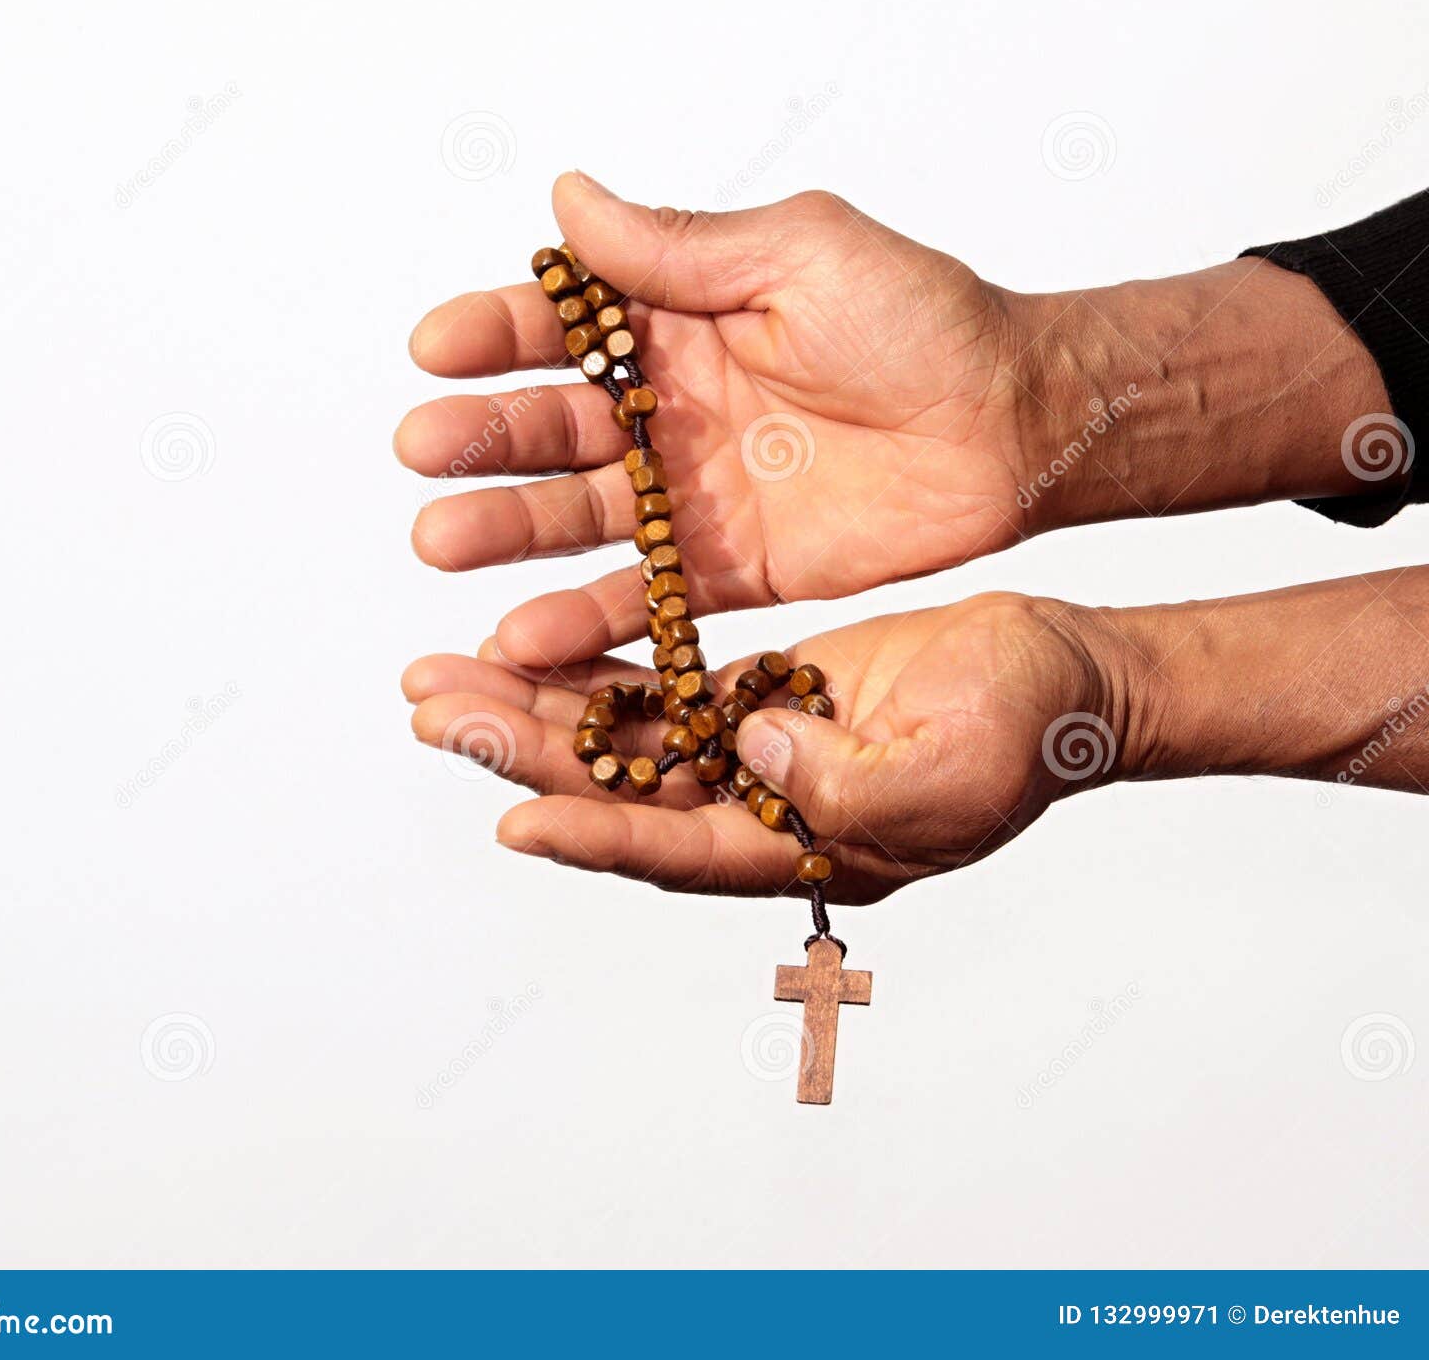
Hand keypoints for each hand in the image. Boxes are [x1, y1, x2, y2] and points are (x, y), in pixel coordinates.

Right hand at [396, 175, 1387, 669]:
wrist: (1014, 426)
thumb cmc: (922, 320)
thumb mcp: (799, 256)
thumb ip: (678, 248)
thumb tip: (565, 196)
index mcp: (678, 321)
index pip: (563, 324)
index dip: (496, 335)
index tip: (436, 352)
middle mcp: (667, 409)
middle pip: (553, 425)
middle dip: (485, 439)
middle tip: (425, 453)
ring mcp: (688, 494)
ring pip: (579, 516)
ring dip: (509, 530)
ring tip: (442, 544)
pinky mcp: (723, 570)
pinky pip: (641, 596)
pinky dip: (583, 617)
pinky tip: (524, 632)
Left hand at [402, 592, 1121, 904]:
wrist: (1057, 673)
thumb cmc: (1031, 726)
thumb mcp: (956, 764)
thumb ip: (851, 780)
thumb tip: (749, 753)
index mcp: (811, 845)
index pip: (683, 849)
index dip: (599, 838)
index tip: (513, 819)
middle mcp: (763, 810)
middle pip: (621, 791)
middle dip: (525, 755)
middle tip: (437, 713)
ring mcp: (755, 752)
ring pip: (623, 739)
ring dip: (535, 710)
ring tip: (446, 679)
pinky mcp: (757, 692)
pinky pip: (659, 687)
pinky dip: (594, 670)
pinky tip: (528, 646)